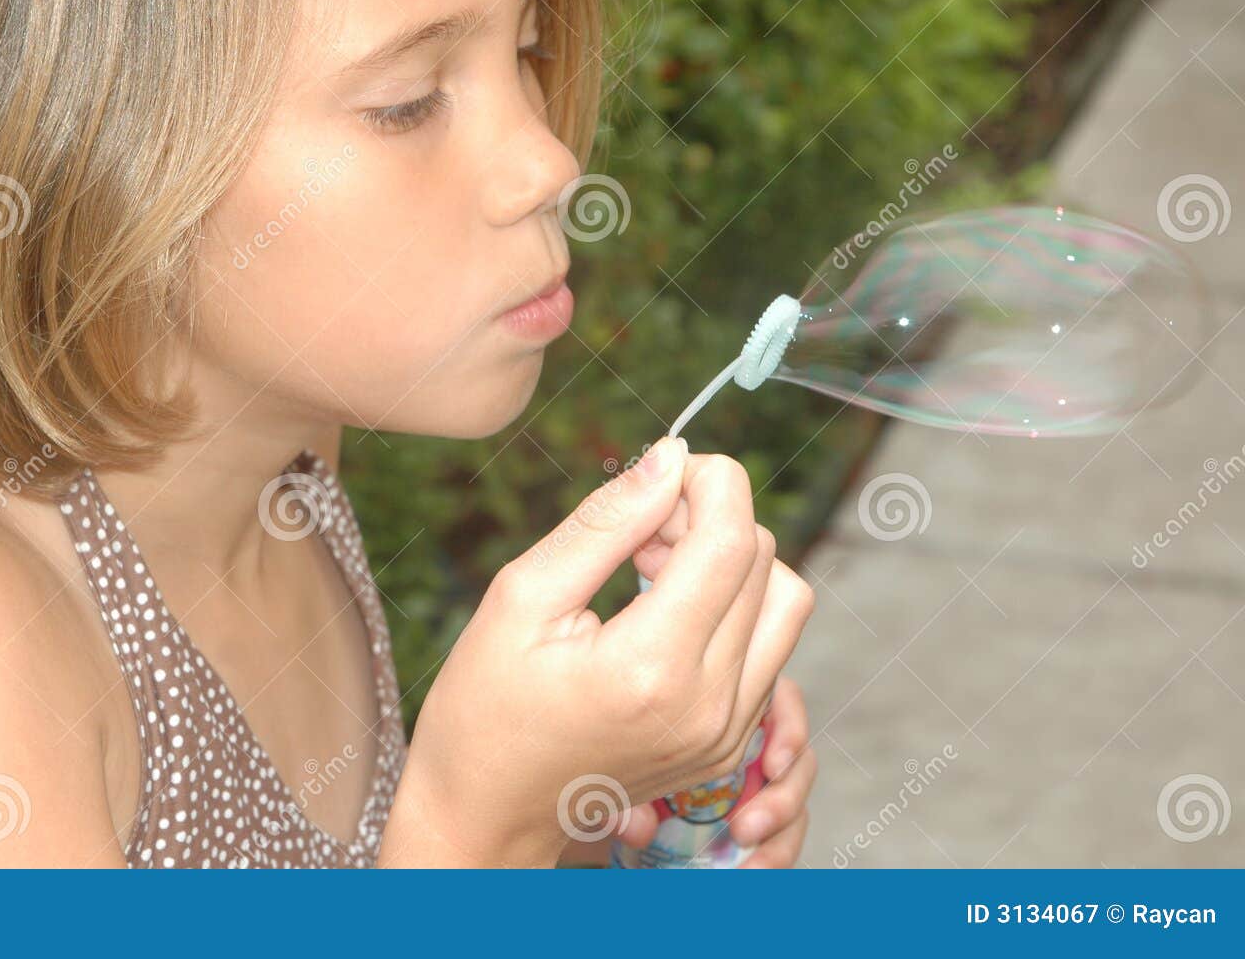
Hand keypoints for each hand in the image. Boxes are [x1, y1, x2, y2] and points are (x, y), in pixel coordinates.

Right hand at [380, 437, 814, 866]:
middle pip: (764, 562)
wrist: (486, 814)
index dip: (711, 481)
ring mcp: (727, 733)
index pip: (732, 541)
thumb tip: (671, 457)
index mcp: (652, 669)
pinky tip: (663, 611)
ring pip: (785, 603)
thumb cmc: (484, 706)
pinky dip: (732, 608)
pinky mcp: (731, 744)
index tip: (666, 469)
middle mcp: (709, 706)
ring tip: (653, 568)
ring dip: (730, 562)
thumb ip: (604, 522)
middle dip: (709, 517)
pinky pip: (770, 647)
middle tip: (636, 529)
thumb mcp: (523, 596)